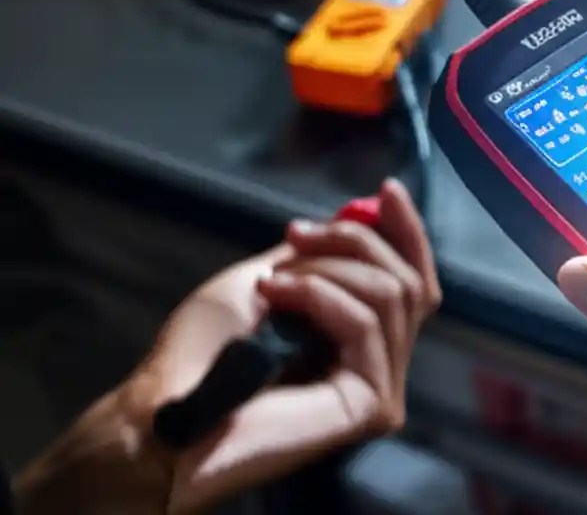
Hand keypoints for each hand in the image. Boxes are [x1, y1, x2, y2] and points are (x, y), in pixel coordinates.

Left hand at [15, 179, 439, 514]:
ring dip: (328, 269)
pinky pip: (367, 326)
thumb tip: (361, 214)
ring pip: (393, 295)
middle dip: (356, 240)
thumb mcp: (270, 277)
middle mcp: (380, 366)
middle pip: (411, 282)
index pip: (414, 284)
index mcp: (360, 341)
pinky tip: (277, 297)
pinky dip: (320, 296)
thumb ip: (322, 256)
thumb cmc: (201, 352)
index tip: (387, 189)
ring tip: (274, 279)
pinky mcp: (372, 406)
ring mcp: (380, 389)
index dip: (407, 234)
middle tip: (297, 234)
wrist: (161, 407)